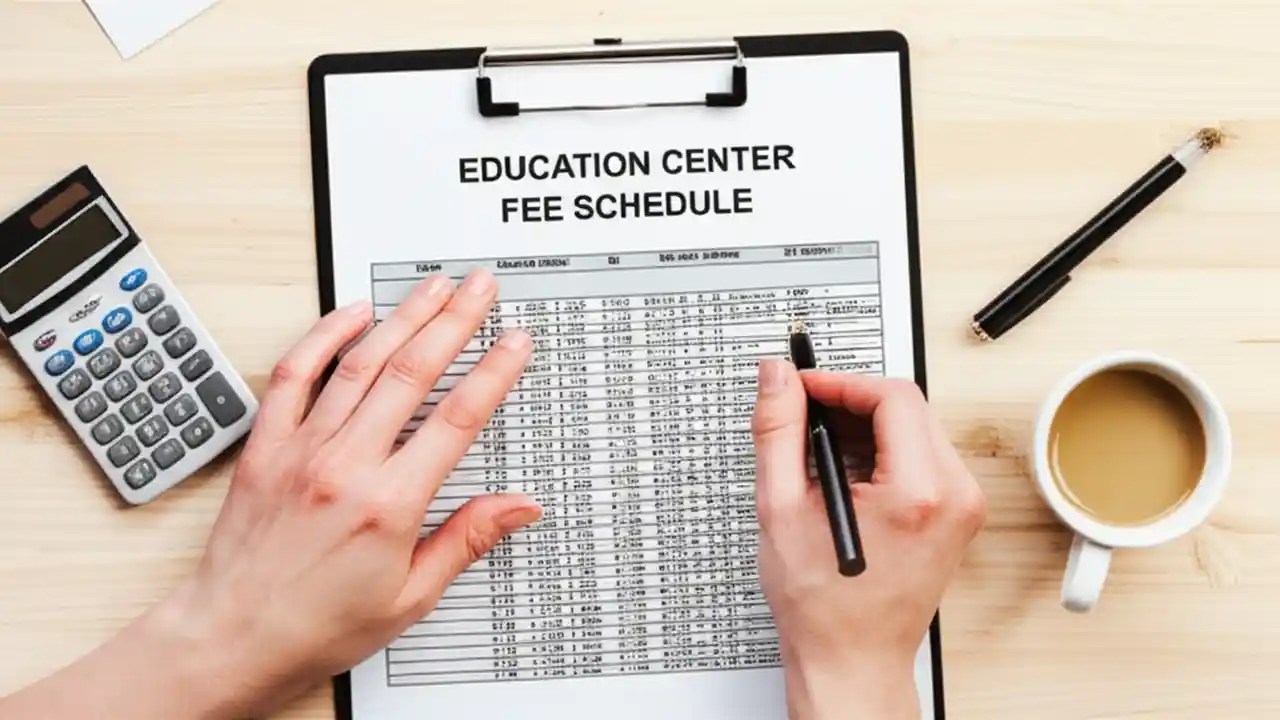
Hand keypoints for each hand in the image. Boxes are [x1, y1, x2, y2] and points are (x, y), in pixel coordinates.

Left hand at [0, 270, 539, 718]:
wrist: (231, 637)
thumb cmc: (316, 626)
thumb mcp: (410, 596)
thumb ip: (467, 539)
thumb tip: (519, 507)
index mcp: (388, 505)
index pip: (456, 419)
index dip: (492, 372)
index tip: (513, 343)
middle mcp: (344, 467)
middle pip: (412, 374)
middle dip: (454, 322)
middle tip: (480, 288)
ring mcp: (301, 449)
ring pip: (360, 364)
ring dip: (402, 318)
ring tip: (432, 287)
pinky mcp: (266, 446)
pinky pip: (294, 375)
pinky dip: (324, 337)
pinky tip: (353, 314)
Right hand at [751, 361, 985, 719]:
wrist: (852, 660)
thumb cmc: (823, 607)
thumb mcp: (782, 508)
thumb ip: (778, 431)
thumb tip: (777, 379)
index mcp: (918, 492)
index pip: (891, 396)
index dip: (841, 382)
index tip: (804, 387)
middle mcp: (954, 495)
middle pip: (907, 407)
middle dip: (850, 403)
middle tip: (804, 416)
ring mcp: (962, 506)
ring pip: (915, 428)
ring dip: (864, 427)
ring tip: (818, 454)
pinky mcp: (957, 514)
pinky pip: (921, 455)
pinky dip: (880, 451)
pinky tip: (844, 475)